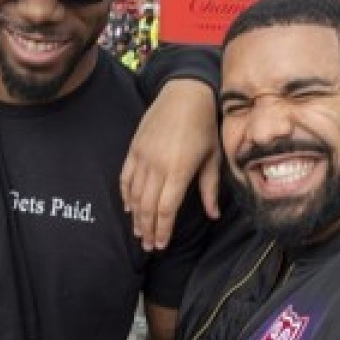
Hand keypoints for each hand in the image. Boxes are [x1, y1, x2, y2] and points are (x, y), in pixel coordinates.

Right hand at [121, 79, 219, 250]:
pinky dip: (125, 194)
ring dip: (136, 216)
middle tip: (148, 246)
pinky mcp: (134, 148)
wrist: (185, 93)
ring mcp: (143, 156)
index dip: (162, 230)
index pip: (166, 209)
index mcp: (179, 170)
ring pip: (134, 194)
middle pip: (147, 206)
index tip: (161, 245)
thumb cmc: (204, 126)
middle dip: (147, 229)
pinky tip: (129, 207)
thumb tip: (213, 215)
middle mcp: (157, 166)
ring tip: (139, 232)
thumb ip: (210, 189)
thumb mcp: (213, 158)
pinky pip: (125, 176)